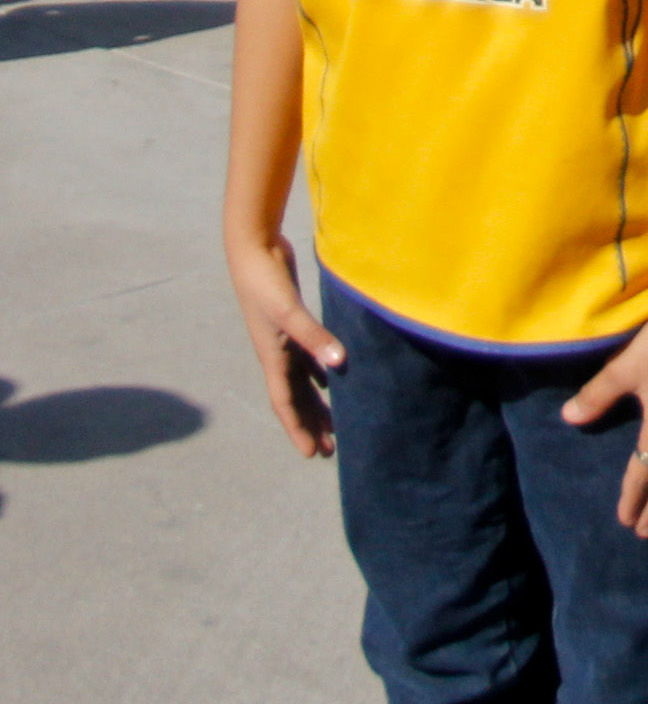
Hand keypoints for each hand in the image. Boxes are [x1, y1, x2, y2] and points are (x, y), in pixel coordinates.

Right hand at [226, 232, 343, 457]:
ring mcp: (284, 338)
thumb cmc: (265, 282)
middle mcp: (277, 354)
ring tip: (335, 423)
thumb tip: (339, 365)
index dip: (298, 428)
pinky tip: (334, 376)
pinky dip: (320, 370)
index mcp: (273, 358)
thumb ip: (314, 336)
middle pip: (296, 398)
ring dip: (317, 401)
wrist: (253, 249)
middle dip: (311, 423)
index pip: (286, 403)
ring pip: (303, 380)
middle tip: (329, 449)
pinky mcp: (292, 322)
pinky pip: (307, 356)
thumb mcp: (289, 312)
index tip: (311, 454)